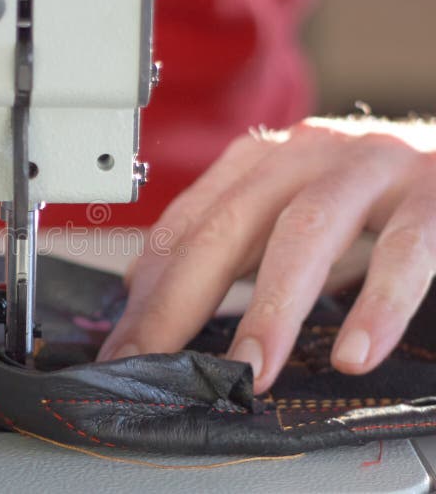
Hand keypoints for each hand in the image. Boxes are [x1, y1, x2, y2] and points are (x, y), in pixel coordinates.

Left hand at [99, 118, 435, 392]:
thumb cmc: (367, 194)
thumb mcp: (282, 214)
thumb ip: (224, 246)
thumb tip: (141, 285)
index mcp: (263, 163)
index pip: (189, 224)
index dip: (149, 287)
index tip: (124, 346)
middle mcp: (308, 156)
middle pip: (229, 225)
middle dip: (182, 300)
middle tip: (153, 363)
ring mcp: (371, 168)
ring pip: (306, 230)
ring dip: (271, 307)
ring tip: (248, 371)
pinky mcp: (435, 194)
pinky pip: (404, 249)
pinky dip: (378, 304)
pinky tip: (354, 354)